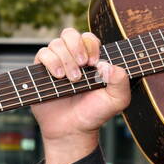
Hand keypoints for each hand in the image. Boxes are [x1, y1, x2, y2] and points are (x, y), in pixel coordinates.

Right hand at [29, 28, 130, 163]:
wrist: (72, 130)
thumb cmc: (94, 113)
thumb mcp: (117, 100)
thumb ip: (121, 81)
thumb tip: (106, 65)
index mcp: (91, 60)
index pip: (89, 38)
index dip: (91, 45)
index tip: (94, 63)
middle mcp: (72, 58)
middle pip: (70, 33)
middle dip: (77, 46)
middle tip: (82, 65)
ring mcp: (56, 63)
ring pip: (56, 44)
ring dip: (65, 59)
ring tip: (72, 79)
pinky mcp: (42, 71)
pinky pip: (42, 54)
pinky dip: (51, 62)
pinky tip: (58, 77)